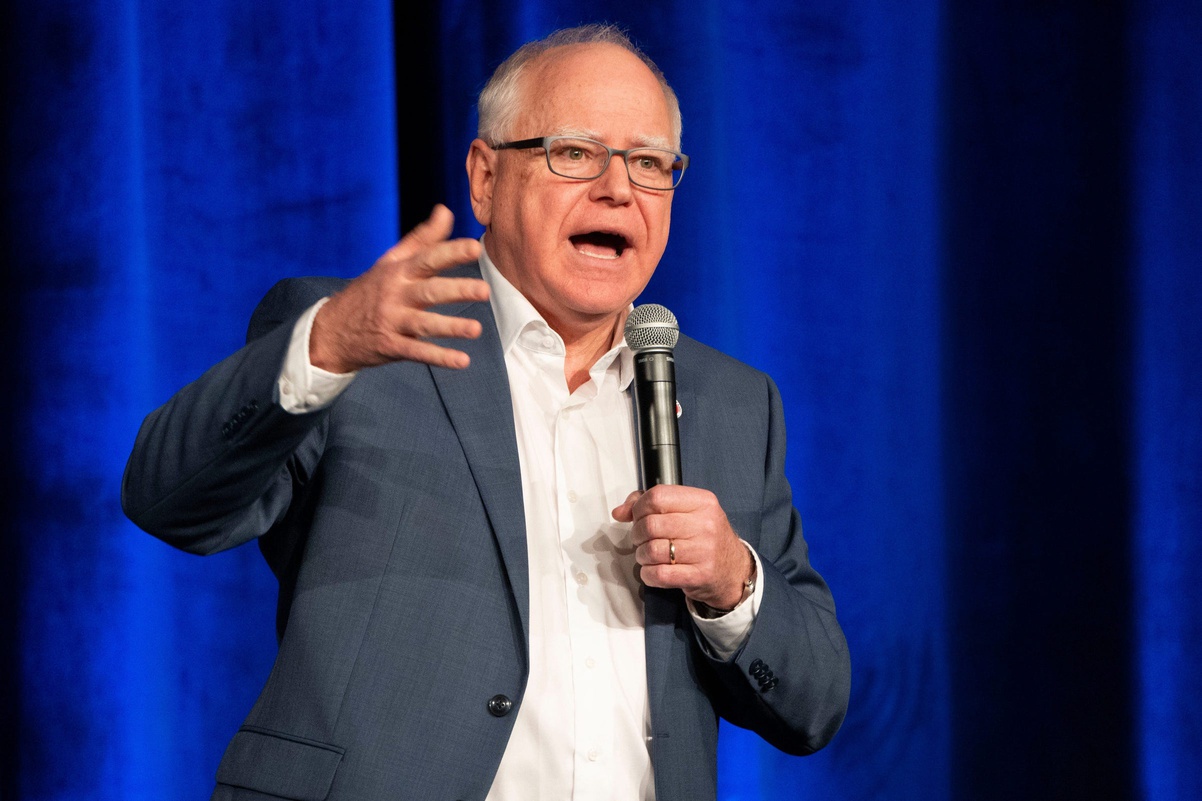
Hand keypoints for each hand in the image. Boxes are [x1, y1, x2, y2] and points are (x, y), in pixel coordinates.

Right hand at [309, 204, 488, 372]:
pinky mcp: (391, 346)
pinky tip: (462, 361)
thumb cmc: (371, 291)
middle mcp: (396, 295)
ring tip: (476, 329)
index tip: (474, 248)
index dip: (451, 253)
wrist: (332, 330)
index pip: (428, 258)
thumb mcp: (391, 262)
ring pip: (424, 324)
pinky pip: (417, 353)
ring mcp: (392, 321)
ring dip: (450, 327)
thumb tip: (445, 210)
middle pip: (429, 291)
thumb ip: (422, 239)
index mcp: (399, 271)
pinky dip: (439, 358)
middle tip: (484, 290)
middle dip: (457, 290)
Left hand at [612, 485, 752, 609]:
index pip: (657, 496)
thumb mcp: (687, 511)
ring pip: (651, 550)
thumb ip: (652, 504)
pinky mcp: (698, 575)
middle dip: (637, 534)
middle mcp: (705, 524)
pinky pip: (658, 574)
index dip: (638, 507)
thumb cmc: (705, 537)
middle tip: (642, 539)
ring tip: (648, 555)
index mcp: (702, 502)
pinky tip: (653, 570)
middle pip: (650, 525)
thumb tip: (620, 511)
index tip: (637, 516)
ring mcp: (703, 551)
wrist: (733, 569)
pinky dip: (647, 574)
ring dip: (641, 555)